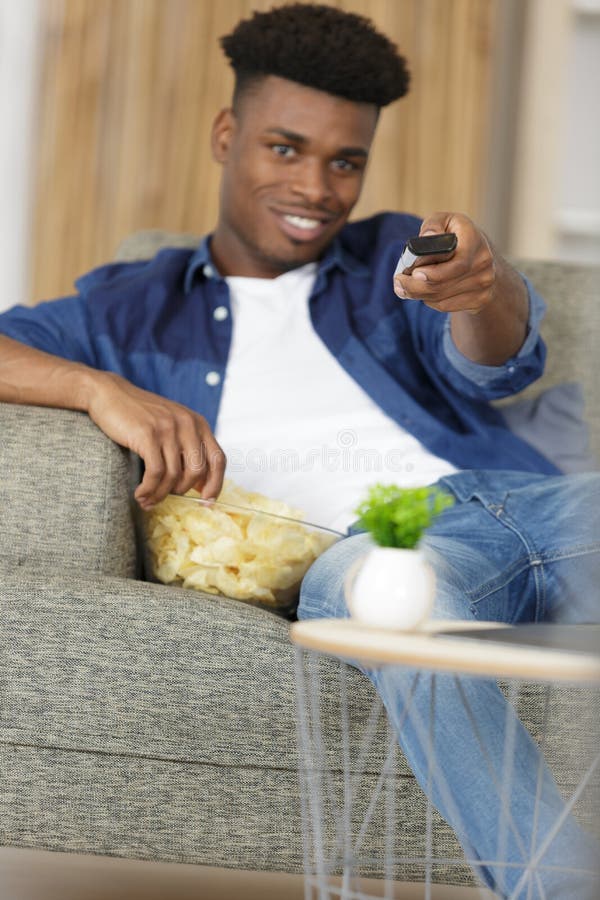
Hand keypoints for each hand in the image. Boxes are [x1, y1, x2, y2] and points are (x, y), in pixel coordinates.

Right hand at [84, 371, 225, 508]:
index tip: (207, 503)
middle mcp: (188, 424)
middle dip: (182, 491)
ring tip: (147, 501)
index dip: (216, 484)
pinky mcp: (148, 435)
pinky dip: (148, 489)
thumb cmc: (140, 415)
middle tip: (166, 499)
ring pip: (173, 476)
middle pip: (197, 471)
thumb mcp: (172, 426)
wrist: (109, 394)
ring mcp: (168, 429)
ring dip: (159, 494)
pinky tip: (140, 493)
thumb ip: (187, 450)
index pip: (218, 459)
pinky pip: (155, 473)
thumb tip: (201, 486)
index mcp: (198, 423)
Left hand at [393, 212, 528, 363]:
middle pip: (444, 284)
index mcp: (475, 240)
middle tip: (398, 283)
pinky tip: (423, 292)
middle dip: (416, 286)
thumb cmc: (455, 235)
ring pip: (442, 298)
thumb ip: (433, 225)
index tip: (415, 273)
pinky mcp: (480, 300)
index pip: (457, 264)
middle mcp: (483, 262)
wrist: (481, 255)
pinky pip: (446, 306)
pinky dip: (430, 301)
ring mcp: (484, 284)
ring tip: (404, 287)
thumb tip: (427, 237)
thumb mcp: (444, 220)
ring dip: (418, 294)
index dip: (435, 273)